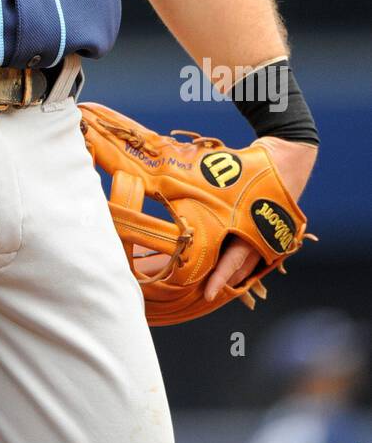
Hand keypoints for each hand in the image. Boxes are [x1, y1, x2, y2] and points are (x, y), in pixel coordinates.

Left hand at [130, 137, 318, 297]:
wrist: (289, 148)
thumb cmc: (251, 161)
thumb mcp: (217, 171)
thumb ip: (187, 177)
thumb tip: (153, 177)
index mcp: (255, 227)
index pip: (237, 261)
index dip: (220, 278)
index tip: (208, 294)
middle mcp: (265, 236)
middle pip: (243, 268)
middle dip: (222, 279)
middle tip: (201, 292)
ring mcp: (269, 232)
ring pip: (249, 260)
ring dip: (228, 268)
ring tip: (205, 279)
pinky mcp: (267, 226)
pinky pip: (251, 246)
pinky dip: (236, 254)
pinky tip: (218, 257)